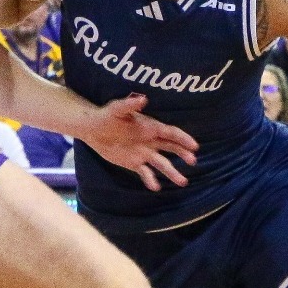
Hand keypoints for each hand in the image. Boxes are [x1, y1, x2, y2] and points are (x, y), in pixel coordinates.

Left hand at [82, 93, 197, 190]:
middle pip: (171, 148)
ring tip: (182, 182)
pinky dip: (150, 180)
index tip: (194, 146)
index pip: (170, 133)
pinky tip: (156, 188)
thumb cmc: (106, 116)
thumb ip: (130, 105)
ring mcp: (143, 153)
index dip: (183, 139)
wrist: (93, 130)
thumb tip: (144, 99)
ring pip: (162, 163)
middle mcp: (150, 141)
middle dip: (183, 154)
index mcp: (150, 127)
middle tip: (193, 161)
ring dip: (172, 172)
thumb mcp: (117, 109)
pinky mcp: (134, 163)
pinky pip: (145, 173)